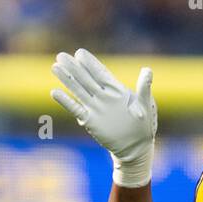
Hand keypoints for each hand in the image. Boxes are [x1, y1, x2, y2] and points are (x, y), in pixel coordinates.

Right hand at [51, 48, 156, 187]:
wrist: (136, 147)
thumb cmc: (143, 126)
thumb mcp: (146, 106)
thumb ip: (144, 88)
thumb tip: (148, 70)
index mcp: (115, 90)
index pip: (100, 72)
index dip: (90, 63)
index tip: (80, 53)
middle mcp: (102, 96)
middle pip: (86, 78)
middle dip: (74, 67)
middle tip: (61, 55)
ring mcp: (95, 108)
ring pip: (79, 90)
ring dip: (67, 80)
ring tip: (55, 67)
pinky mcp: (90, 121)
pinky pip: (76, 109)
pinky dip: (66, 102)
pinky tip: (55, 93)